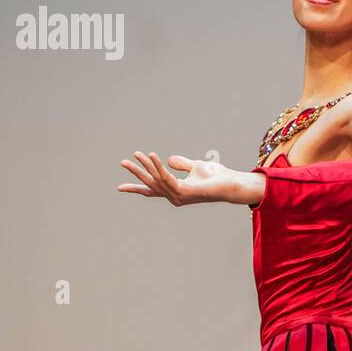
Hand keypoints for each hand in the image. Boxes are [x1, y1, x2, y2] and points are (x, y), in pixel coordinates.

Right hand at [117, 151, 247, 205]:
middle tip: (122, 162)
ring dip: (146, 165)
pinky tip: (153, 155)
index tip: (119, 187)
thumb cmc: (217, 178)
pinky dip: (158, 166)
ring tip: (136, 153)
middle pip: (151, 184)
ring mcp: (179, 196)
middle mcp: (175, 196)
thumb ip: (182, 164)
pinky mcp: (184, 192)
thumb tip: (169, 159)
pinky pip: (167, 176)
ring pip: (157, 179)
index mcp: (176, 191)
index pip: (152, 190)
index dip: (136, 188)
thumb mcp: (196, 166)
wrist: (231, 184)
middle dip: (136, 173)